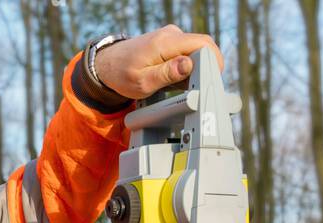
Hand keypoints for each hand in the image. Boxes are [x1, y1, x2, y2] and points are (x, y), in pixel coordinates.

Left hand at [94, 24, 225, 100]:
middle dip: (208, 68)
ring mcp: (171, 37)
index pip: (203, 44)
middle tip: (202, 88)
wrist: (107, 65)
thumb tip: (188, 65)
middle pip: (203, 47)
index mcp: (165, 43)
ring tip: (185, 87)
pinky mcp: (170, 43)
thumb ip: (167, 74)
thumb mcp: (143, 82)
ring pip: (197, 52)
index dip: (215, 62)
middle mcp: (171, 35)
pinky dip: (189, 69)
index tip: (213, 81)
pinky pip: (188, 53)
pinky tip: (179, 82)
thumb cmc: (122, 75)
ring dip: (197, 70)